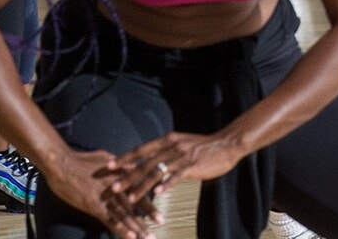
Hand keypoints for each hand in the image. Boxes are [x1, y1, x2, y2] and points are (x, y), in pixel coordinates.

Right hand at [44, 148, 162, 238]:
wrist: (63, 163)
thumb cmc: (82, 160)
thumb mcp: (107, 158)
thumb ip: (121, 166)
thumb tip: (130, 167)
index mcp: (123, 175)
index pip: (141, 192)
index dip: (150, 206)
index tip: (158, 216)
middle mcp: (119, 186)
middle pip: (136, 206)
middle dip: (146, 220)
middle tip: (155, 233)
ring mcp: (107, 196)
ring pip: (125, 214)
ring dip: (136, 228)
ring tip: (146, 238)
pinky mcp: (94, 205)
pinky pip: (110, 219)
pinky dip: (120, 228)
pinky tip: (129, 237)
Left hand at [108, 132, 243, 208]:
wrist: (227, 143)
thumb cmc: (204, 146)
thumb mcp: (182, 144)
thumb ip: (166, 152)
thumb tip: (149, 161)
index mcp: (169, 140)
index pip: (142, 150)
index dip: (125, 158)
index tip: (110, 166)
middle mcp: (173, 147)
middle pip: (145, 163)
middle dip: (128, 176)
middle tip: (114, 187)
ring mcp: (182, 156)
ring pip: (157, 172)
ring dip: (142, 186)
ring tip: (131, 198)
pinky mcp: (193, 165)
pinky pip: (176, 176)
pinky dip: (166, 185)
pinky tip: (157, 194)